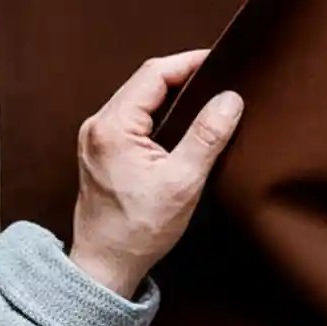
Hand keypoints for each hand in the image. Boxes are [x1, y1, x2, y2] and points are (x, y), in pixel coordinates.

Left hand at [70, 50, 243, 296]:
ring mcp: (96, 138)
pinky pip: (130, 117)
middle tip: (217, 75)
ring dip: (169, 93)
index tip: (218, 61)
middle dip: (181, 74)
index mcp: (113, 126)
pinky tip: (179, 121)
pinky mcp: (100, 152)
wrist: (106, 264)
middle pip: (143, 82)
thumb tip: (230, 99)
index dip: (189, 62)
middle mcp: (98, 126)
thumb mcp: (183, 181)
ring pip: (137, 99)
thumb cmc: (139, 229)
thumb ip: (207, 136)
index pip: (154, 73)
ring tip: (203, 95)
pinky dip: (157, 112)